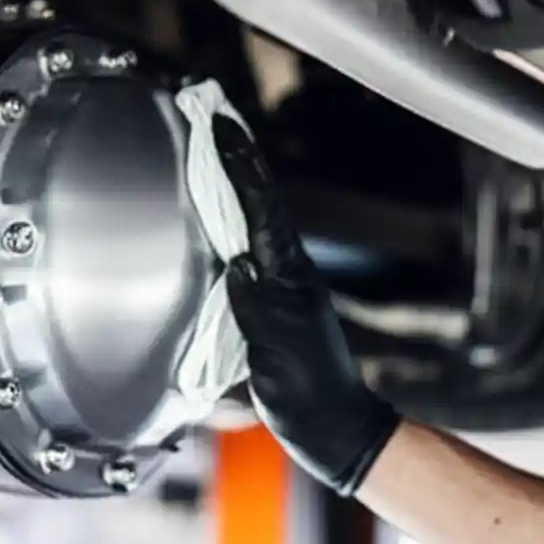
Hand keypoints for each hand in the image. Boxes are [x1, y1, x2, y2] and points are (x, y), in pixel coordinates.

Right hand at [214, 116, 399, 495]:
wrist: (332, 425)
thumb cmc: (306, 393)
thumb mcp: (277, 352)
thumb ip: (255, 307)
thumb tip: (236, 265)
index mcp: (288, 278)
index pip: (261, 210)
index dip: (239, 166)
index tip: (217, 126)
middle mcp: (287, 271)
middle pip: (260, 202)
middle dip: (236, 158)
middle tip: (212, 118)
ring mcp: (282, 283)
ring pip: (256, 220)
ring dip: (234, 182)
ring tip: (212, 148)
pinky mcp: (273, 299)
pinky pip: (250, 246)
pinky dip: (233, 217)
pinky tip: (219, 212)